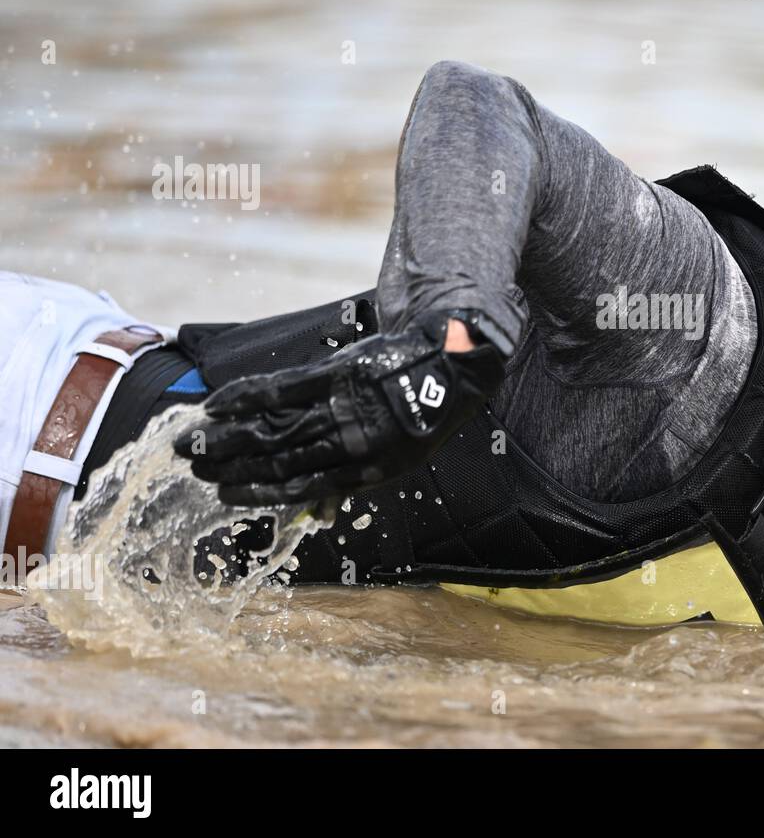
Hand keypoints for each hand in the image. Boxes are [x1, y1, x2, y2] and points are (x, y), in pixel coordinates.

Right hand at [174, 310, 504, 505]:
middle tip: (193, 467)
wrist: (450, 369)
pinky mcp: (338, 373)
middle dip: (230, 466)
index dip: (256, 493)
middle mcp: (347, 443)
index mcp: (362, 471)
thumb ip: (350, 483)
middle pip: (276, 458)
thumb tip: (316, 515)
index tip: (223, 494)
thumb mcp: (395, 463)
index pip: (297, 487)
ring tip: (193, 442)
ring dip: (227, 436)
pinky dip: (246, 396)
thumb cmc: (419, 419)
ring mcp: (341, 407)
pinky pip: (282, 388)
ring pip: (271, 428)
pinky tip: (217, 405)